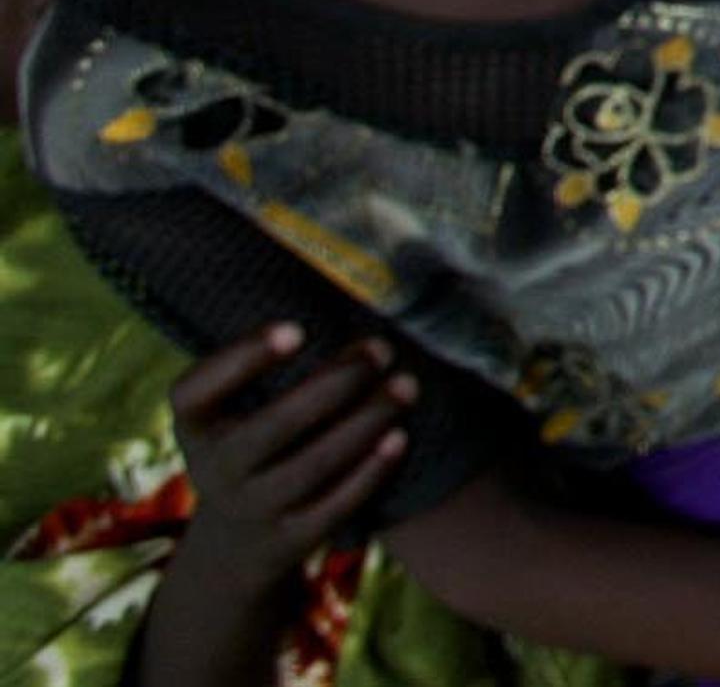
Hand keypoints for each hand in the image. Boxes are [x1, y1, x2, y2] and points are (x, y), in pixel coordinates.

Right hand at [168, 328, 414, 591]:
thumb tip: (344, 300)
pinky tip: (399, 436)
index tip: (297, 327)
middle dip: (335, 384)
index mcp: (192, 423)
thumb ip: (263, 368)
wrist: (237, 540)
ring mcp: (249, 508)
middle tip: (382, 348)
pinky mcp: (289, 539)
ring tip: (407, 385)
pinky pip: (334, 505)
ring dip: (366, 422)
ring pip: (312, 466)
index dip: (243, 359)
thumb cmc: (251, 438)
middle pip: (272, 428)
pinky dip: (369, 471)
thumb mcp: (233, 407)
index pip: (197, 389)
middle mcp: (213, 469)